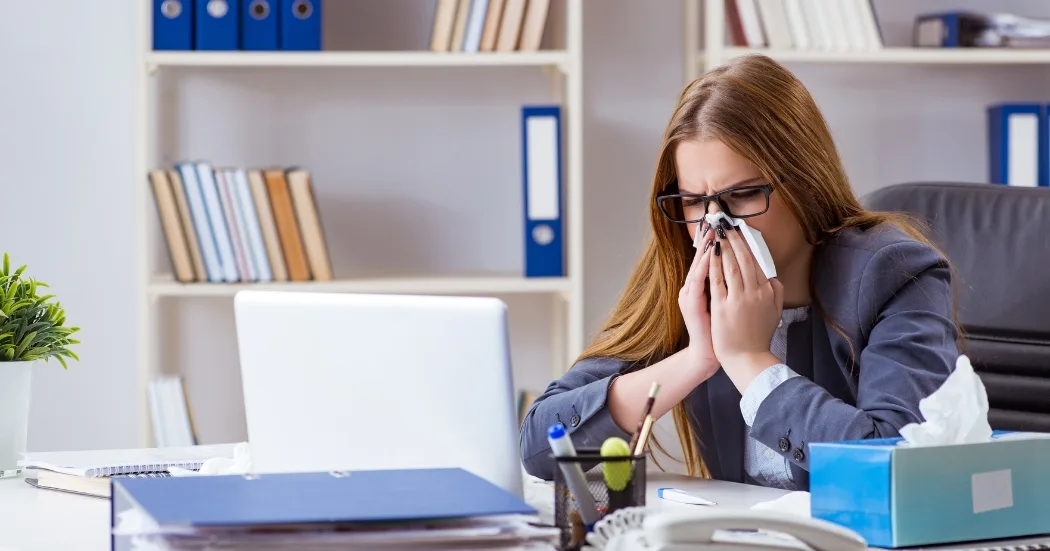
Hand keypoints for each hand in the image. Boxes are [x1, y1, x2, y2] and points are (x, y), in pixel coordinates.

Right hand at [677, 223, 719, 380]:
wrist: (710, 353)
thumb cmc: (721, 330)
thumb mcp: (727, 304)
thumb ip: (732, 287)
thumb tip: (747, 270)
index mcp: (703, 285)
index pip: (711, 257)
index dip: (717, 240)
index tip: (724, 223)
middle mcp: (693, 286)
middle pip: (702, 256)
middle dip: (710, 236)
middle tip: (716, 218)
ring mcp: (690, 293)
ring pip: (699, 264)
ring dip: (707, 246)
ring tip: (715, 230)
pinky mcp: (691, 302)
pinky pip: (698, 280)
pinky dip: (705, 266)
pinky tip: (712, 253)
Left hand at [708, 219, 783, 390]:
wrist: (747, 359)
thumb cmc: (758, 336)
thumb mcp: (774, 313)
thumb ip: (775, 292)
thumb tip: (772, 277)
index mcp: (767, 292)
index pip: (757, 261)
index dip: (747, 244)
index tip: (740, 230)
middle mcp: (755, 293)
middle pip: (745, 259)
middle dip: (735, 238)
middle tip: (726, 222)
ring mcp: (739, 300)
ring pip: (732, 266)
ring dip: (725, 246)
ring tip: (718, 231)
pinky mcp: (724, 307)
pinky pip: (718, 281)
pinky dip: (715, 265)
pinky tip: (711, 253)